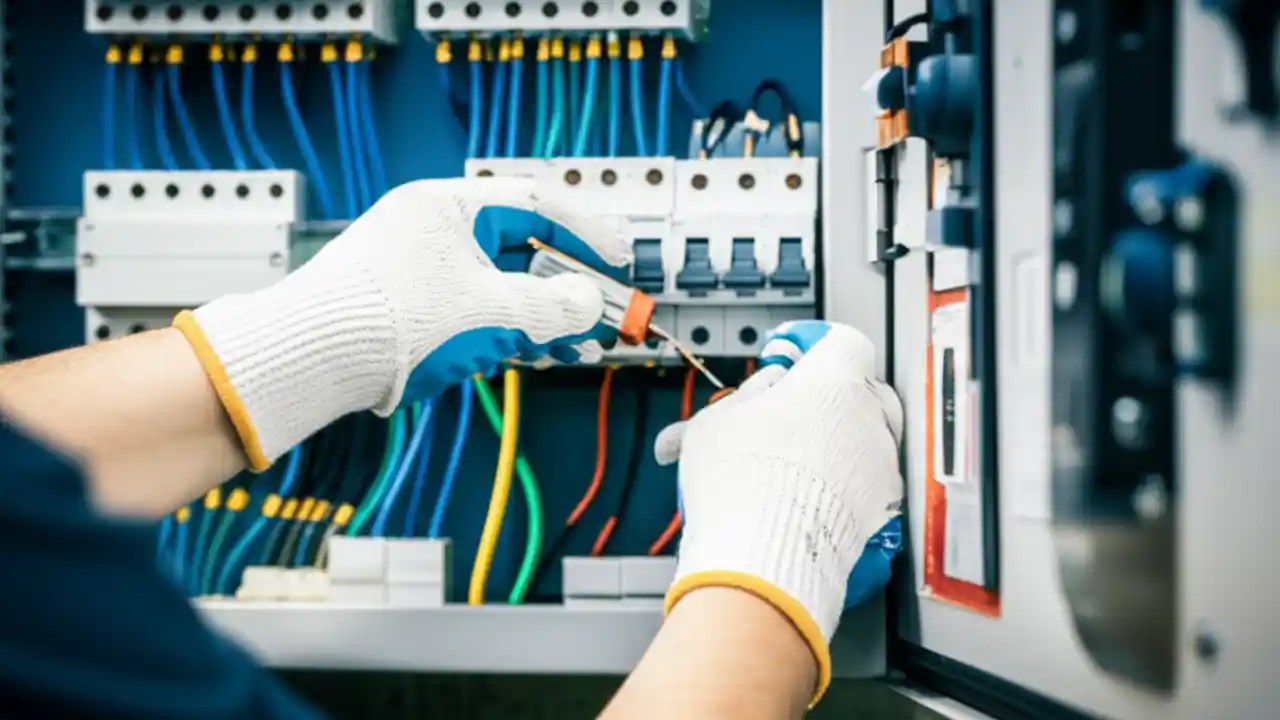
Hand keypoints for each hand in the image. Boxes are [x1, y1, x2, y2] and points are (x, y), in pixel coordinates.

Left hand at [174, 177, 631, 469]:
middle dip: (565, 287)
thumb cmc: (386, 319)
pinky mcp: (407, 309)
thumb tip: (589, 303)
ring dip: (541, 316)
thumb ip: (551, 305)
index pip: (534, 205)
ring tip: (579, 345)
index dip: (585, 233)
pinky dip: (507, 330)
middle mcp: (430, 230)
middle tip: (602, 311)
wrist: (307, 360)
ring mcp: (416, 271)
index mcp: (446, 206)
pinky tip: (536, 353)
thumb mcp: (489, 309)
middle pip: (518, 250)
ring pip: (497, 287)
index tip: (618, 258)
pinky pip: (471, 312)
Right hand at [655, 322, 903, 703]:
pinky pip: (865, 485)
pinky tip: (804, 499)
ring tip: (787, 466)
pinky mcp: (881, 511)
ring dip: (834, 446)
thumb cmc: (739, 486)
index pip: (843, 342)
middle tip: (787, 414)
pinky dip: (841, 487)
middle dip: (827, 399)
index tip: (790, 359)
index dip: (814, 349)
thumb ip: (751, 393)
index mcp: (833, 382)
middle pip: (860, 390)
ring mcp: (880, 468)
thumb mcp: (718, 419)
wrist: (762, 561)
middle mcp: (868, 419)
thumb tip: (768, 388)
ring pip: (863, 440)